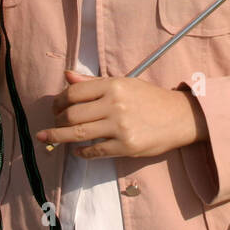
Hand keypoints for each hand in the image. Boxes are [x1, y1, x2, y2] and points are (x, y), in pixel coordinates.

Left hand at [37, 70, 207, 158]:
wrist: (180, 117)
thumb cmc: (150, 98)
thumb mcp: (124, 84)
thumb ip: (93, 83)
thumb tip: (66, 76)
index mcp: (114, 85)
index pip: (74, 93)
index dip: (58, 101)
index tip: (54, 107)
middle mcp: (115, 104)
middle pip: (72, 115)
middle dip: (57, 121)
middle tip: (53, 124)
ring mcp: (121, 127)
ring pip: (79, 134)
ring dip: (59, 137)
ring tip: (49, 138)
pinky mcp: (127, 146)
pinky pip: (95, 151)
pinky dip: (81, 152)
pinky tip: (76, 151)